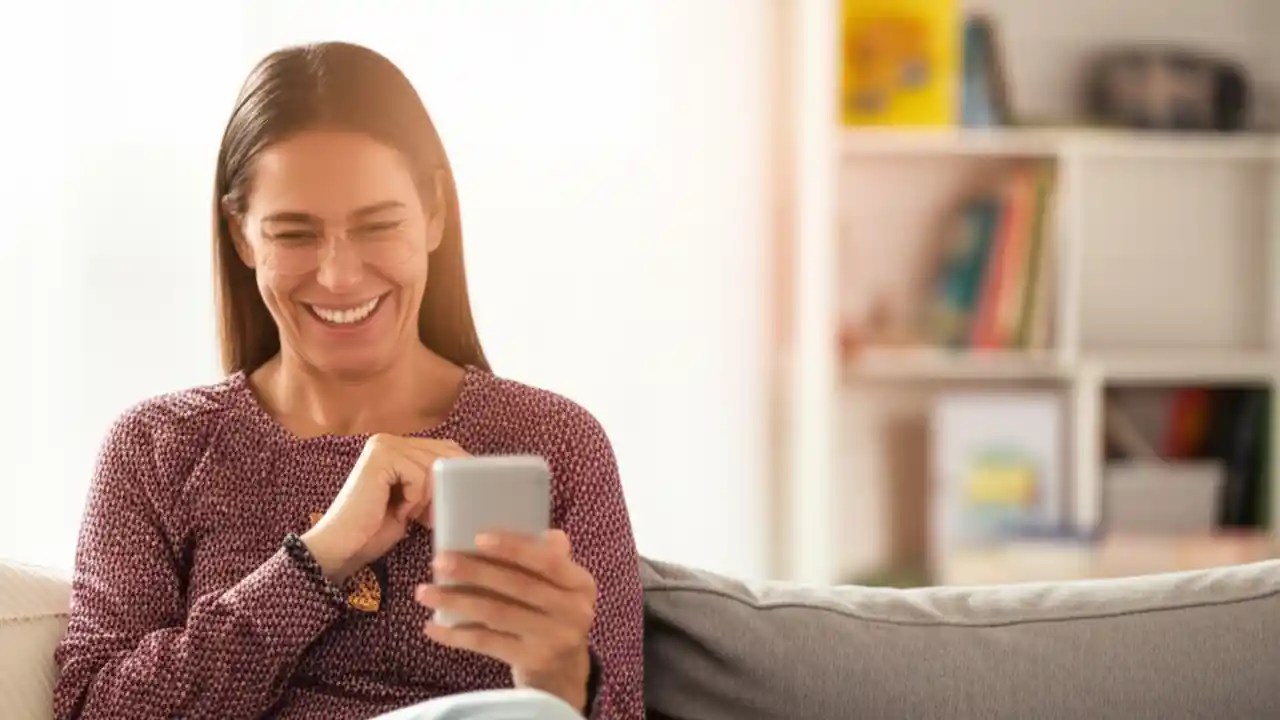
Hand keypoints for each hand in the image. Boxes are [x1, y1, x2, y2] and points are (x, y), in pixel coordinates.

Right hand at [303, 435, 467, 582]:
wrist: (344, 548)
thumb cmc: (377, 530)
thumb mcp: (416, 502)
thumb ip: (434, 482)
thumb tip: (471, 476)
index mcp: (398, 446)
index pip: (447, 448)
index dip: (459, 474)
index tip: (458, 499)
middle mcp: (389, 440)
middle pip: (444, 454)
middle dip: (444, 488)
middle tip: (429, 515)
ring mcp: (382, 445)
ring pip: (433, 467)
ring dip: (427, 498)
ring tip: (409, 514)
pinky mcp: (379, 458)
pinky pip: (418, 475)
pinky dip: (414, 499)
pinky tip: (397, 511)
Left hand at [414, 530, 596, 712]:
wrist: (564, 670)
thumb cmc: (553, 613)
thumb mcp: (561, 586)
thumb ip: (546, 557)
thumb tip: (513, 530)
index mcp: (580, 583)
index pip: (547, 560)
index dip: (514, 548)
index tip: (478, 537)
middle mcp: (573, 610)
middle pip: (517, 586)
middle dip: (474, 571)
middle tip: (439, 562)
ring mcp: (553, 638)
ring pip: (496, 614)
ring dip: (456, 602)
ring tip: (425, 592)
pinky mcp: (531, 661)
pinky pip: (487, 643)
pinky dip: (456, 635)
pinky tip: (433, 627)